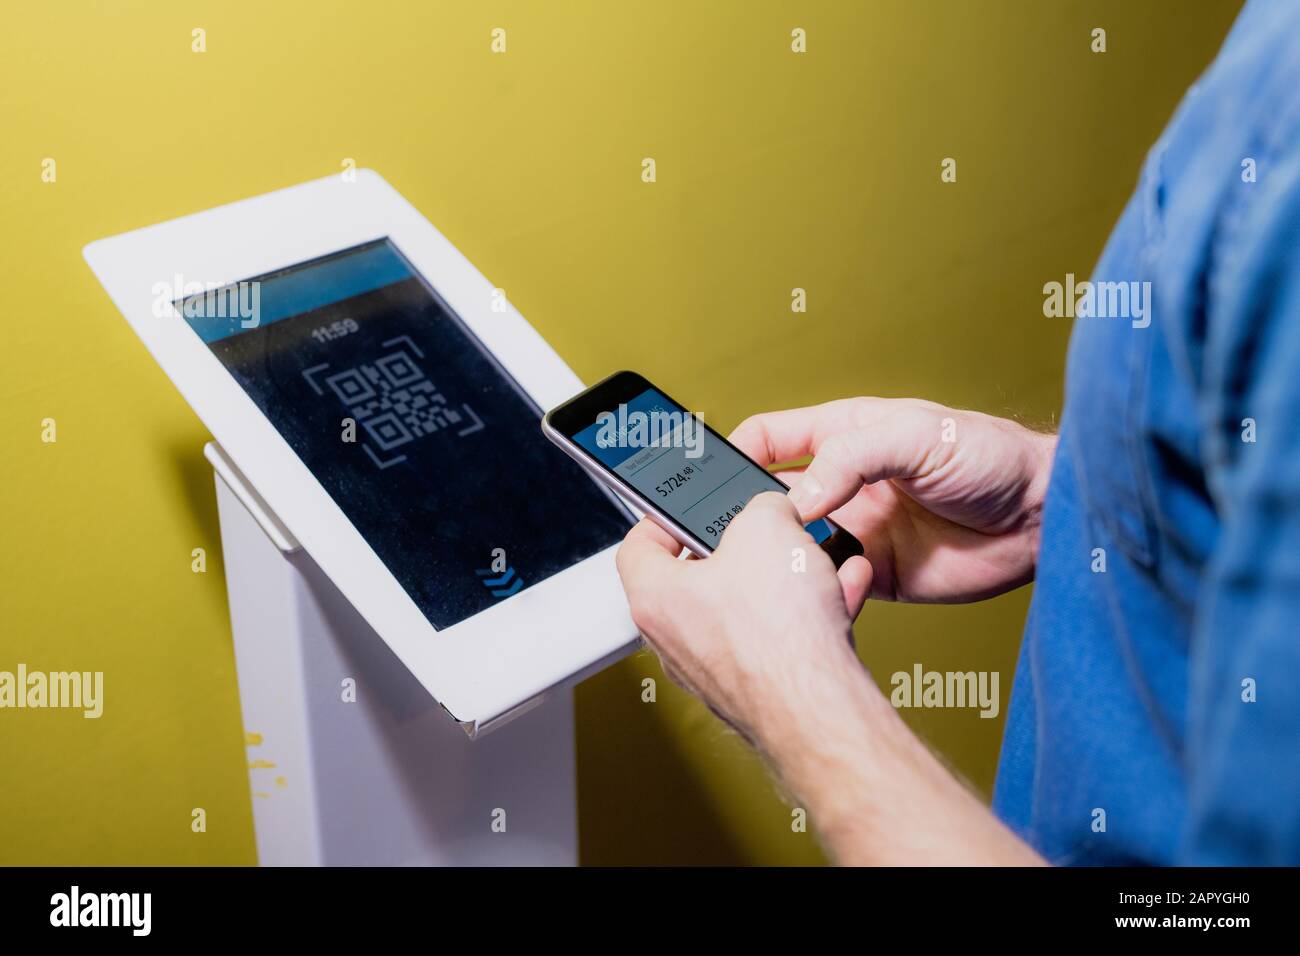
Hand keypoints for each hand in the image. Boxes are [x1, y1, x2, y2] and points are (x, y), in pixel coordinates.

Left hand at [616, 492, 871, 742]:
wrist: (818, 707)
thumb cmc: (775, 632)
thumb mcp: (767, 527)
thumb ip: (761, 507)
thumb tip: (771, 511)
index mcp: (655, 598)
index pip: (639, 546)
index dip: (664, 517)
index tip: (689, 507)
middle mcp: (677, 640)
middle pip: (704, 576)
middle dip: (746, 547)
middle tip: (770, 529)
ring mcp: (718, 670)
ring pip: (752, 606)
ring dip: (791, 577)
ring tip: (820, 558)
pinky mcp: (759, 689)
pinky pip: (784, 637)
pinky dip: (814, 611)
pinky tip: (843, 590)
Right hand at [729, 397, 1055, 602]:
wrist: (1044, 520)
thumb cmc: (991, 456)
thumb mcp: (917, 435)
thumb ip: (851, 458)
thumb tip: (797, 497)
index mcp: (843, 437)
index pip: (769, 438)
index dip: (733, 454)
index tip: (704, 480)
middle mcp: (842, 484)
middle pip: (769, 498)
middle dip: (741, 514)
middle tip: (720, 536)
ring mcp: (855, 530)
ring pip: (792, 547)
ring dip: (777, 559)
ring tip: (764, 570)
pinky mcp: (874, 575)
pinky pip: (828, 586)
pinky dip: (815, 594)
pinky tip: (818, 594)